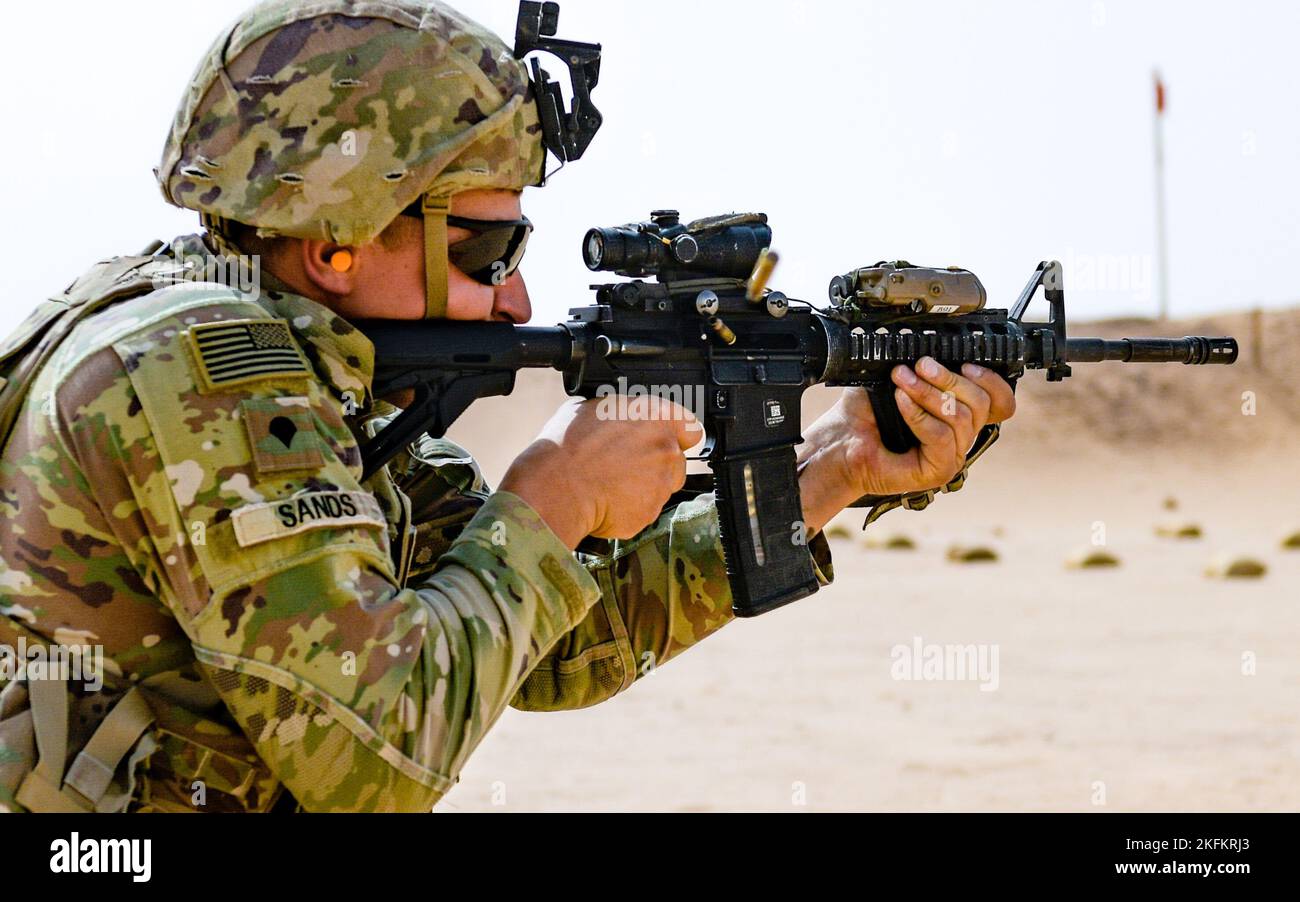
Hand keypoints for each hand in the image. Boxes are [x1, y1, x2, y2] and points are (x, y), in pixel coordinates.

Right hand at [500, 396, 699, 548]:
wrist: (557, 486)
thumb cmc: (568, 446)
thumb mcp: (591, 409)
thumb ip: (620, 413)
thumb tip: (618, 415)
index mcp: (657, 416)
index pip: (689, 427)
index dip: (677, 436)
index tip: (664, 442)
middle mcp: (666, 449)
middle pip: (675, 461)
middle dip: (656, 466)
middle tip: (625, 467)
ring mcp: (662, 483)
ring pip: (661, 488)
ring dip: (643, 488)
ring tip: (610, 484)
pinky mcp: (652, 512)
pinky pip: (645, 511)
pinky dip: (630, 509)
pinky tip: (606, 501)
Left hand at [798, 359, 1016, 532]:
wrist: (840, 442)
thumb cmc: (865, 413)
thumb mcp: (898, 378)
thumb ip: (923, 364)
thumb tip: (934, 342)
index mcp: (959, 415)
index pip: (1000, 402)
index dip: (992, 380)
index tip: (966, 363)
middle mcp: (961, 436)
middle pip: (982, 404)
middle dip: (950, 378)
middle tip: (920, 365)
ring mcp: (952, 455)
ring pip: (960, 417)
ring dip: (928, 393)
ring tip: (902, 380)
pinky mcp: (938, 470)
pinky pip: (940, 436)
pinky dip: (919, 414)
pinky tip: (900, 402)